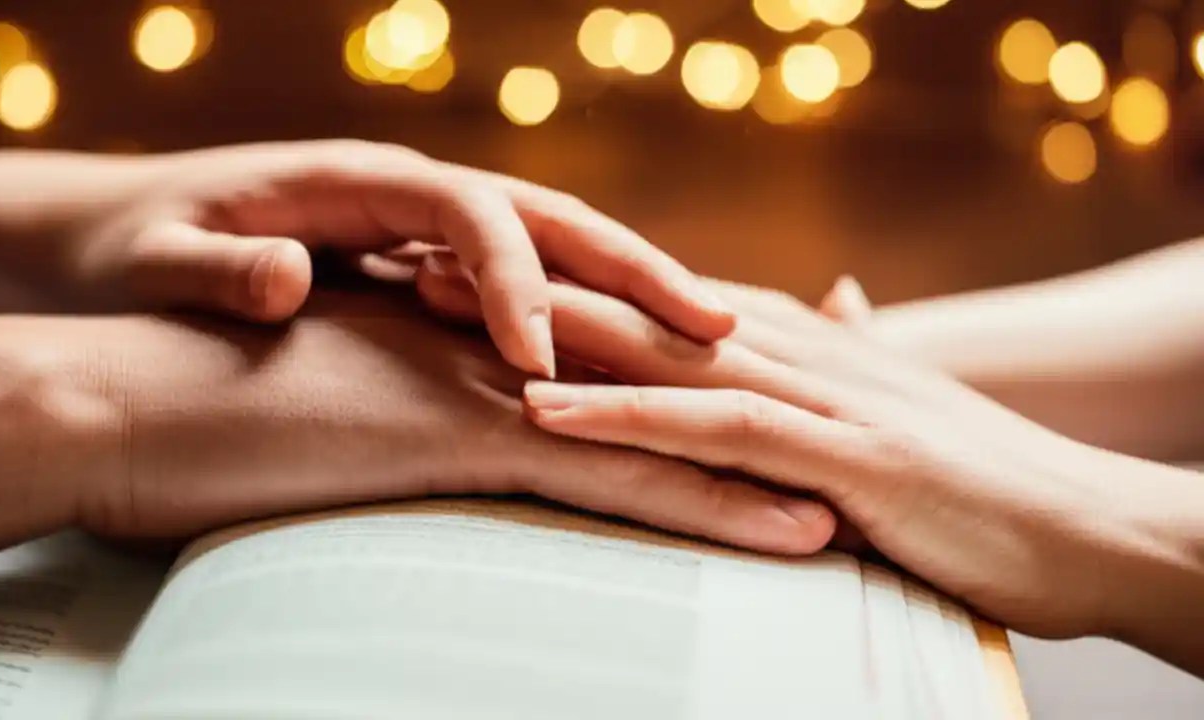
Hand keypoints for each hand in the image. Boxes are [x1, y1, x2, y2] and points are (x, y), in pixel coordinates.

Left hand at [62, 140, 732, 376]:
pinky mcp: (434, 266)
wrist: (116, 230)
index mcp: (360, 179)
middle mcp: (414, 194)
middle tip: (717, 329)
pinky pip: (533, 283)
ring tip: (717, 342)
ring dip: (637, 292)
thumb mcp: (155, 258)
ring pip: (558, 249)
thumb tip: (288, 279)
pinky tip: (641, 361)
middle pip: (547, 219)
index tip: (540, 360)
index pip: (466, 216)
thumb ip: (216, 269)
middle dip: (633, 271)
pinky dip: (594, 315)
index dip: (511, 282)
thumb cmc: (133, 246)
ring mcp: (431, 228)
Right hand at [73, 287, 829, 556]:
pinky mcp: (466, 428)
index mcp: (465, 336)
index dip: (685, 390)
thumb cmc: (202, 411)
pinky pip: (616, 470)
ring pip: (660, 422)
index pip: (605, 364)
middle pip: (655, 379)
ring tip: (853, 503)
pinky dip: (710, 504)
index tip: (760, 425)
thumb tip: (419, 447)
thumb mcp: (320, 411)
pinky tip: (784, 531)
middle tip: (846, 447)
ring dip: (764, 464)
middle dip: (753, 415)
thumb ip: (387, 417)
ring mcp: (487, 380)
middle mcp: (493, 344)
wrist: (121, 397)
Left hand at [416, 260, 1197, 641]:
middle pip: (637, 305)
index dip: (563, 278)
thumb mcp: (892, 414)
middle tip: (421, 254)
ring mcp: (821, 397)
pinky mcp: (846, 458)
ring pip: (659, 347)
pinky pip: (716, 428)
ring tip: (445, 302)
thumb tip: (835, 303)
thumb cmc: (982, 485)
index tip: (471, 263)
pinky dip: (627, 413)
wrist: (1092, 528)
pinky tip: (544, 406)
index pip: (658, 300)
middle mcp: (798, 350)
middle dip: (526, 280)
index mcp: (799, 345)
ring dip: (547, 323)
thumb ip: (846, 361)